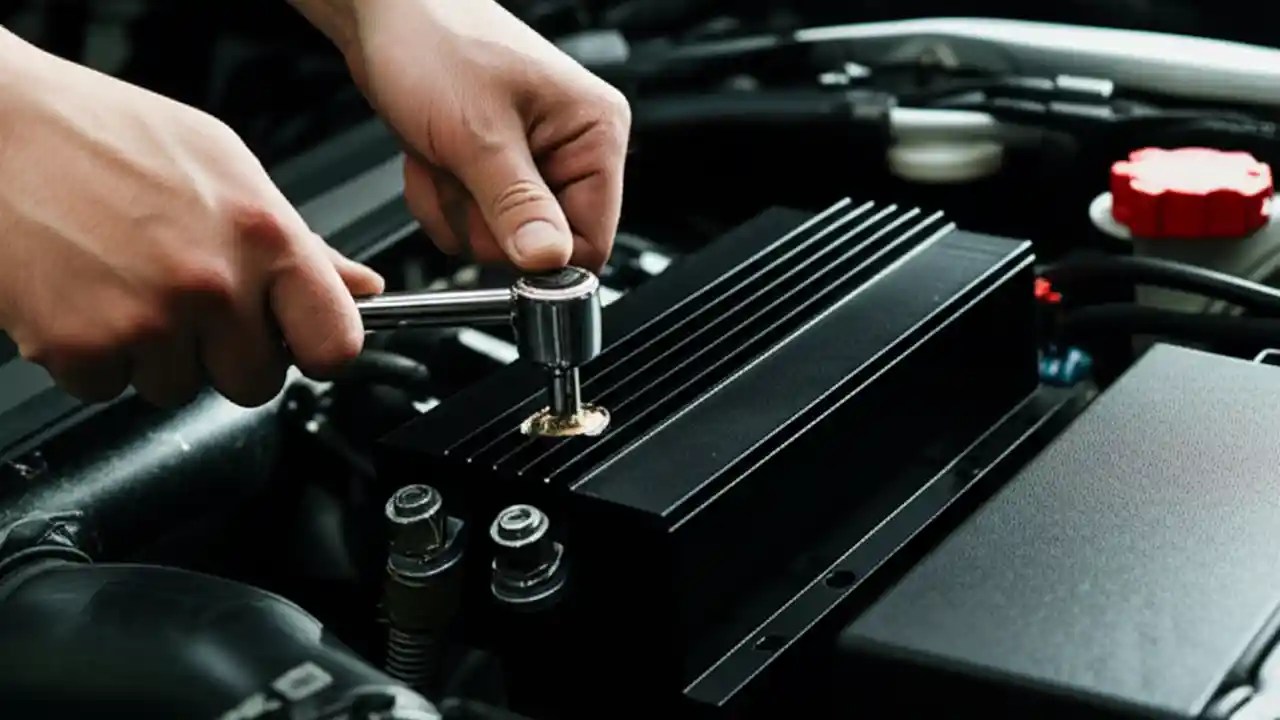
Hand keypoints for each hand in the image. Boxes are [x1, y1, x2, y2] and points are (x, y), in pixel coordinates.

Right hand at [0, 31, 383, 406]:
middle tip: (189, 302)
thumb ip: (299, 242)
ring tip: (126, 282)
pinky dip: (95, 356)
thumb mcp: (225, 166)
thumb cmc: (106, 136)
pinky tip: (86, 296)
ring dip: (156, 354)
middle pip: (257, 383)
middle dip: (227, 355)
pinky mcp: (82, 349)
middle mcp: (213, 283)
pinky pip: (110, 389)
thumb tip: (359, 286)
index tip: (302, 341)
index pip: (337, 343)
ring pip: (180, 390)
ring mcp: (149, 322)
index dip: (319, 349)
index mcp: (265, 235)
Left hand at [293, 0, 630, 270]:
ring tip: (444, 155)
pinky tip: (436, 159)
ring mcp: (535, 161)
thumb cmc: (434, 43)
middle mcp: (574, 147)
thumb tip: (550, 261)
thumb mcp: (476, 135)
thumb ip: (516, 205)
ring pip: (500, 240)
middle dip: (485, 221)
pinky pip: (473, 222)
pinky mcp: (498, 168)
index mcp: (596, 132)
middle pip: (540, 246)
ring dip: (456, 208)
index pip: (592, 241)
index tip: (497, 233)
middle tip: (459, 171)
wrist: (383, 14)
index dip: (541, 255)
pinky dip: (442, 200)